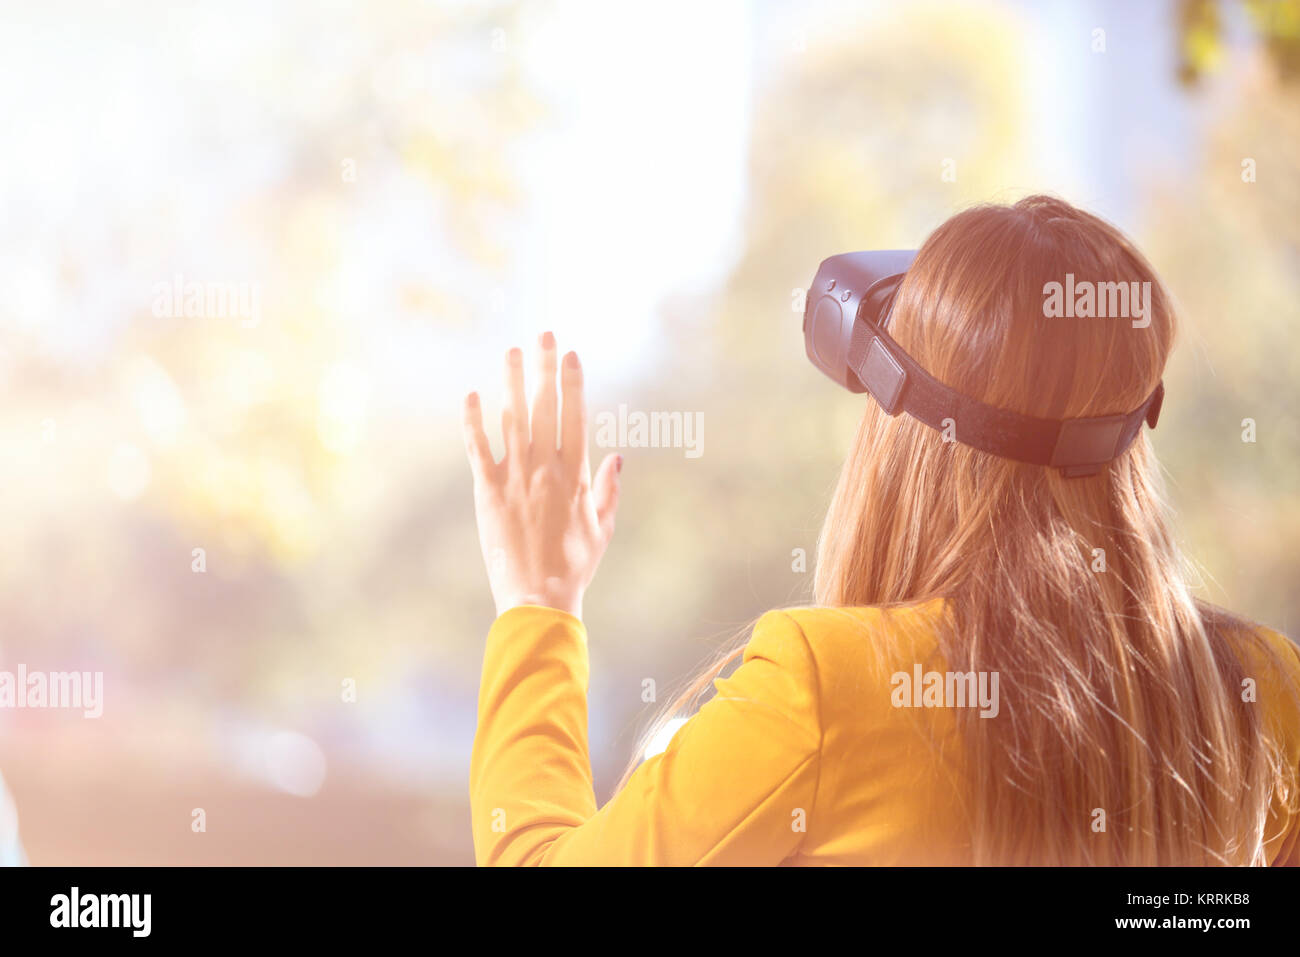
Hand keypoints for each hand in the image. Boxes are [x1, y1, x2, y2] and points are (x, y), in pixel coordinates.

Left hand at [462, 333, 621, 618]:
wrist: (539, 596)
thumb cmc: (575, 566)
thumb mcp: (603, 527)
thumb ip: (609, 489)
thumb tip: (617, 456)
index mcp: (576, 475)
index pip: (575, 416)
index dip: (573, 382)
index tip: (571, 354)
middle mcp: (546, 468)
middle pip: (545, 407)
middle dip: (545, 367)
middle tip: (543, 334)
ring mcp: (516, 478)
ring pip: (513, 419)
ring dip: (512, 381)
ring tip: (511, 350)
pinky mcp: (488, 492)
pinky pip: (479, 448)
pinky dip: (475, 421)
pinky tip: (472, 394)